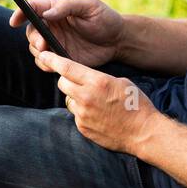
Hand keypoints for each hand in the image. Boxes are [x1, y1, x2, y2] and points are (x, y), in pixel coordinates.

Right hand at [9, 0, 124, 67]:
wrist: (118, 40)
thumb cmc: (104, 18)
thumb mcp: (89, 5)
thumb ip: (67, 6)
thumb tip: (47, 13)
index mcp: (56, 8)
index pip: (32, 8)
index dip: (20, 13)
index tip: (14, 21)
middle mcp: (51, 25)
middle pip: (31, 31)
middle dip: (33, 38)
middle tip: (43, 43)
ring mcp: (55, 42)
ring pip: (35, 48)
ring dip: (38, 52)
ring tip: (49, 54)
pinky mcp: (61, 57)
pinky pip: (46, 62)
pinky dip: (46, 64)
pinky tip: (54, 64)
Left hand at [34, 49, 156, 153]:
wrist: (143, 132)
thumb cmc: (136, 104)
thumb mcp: (120, 82)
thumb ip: (98, 79)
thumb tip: (84, 79)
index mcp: (97, 82)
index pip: (67, 68)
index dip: (52, 60)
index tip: (43, 55)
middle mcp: (86, 97)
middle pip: (62, 83)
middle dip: (67, 80)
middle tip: (79, 83)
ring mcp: (83, 114)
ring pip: (68, 100)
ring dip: (76, 98)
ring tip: (96, 103)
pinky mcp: (82, 128)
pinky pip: (76, 115)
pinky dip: (83, 113)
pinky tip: (99, 115)